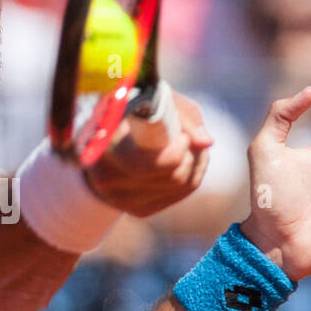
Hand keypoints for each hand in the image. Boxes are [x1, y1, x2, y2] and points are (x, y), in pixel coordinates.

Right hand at [85, 91, 213, 217]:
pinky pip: (179, 195)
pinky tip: (186, 160)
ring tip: (189, 145)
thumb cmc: (134, 111)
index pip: (148, 166)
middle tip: (187, 138)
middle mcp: (106, 177)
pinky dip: (192, 175)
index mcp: (104, 147)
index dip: (176, 152)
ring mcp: (120, 199)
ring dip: (196, 163)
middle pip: (172, 178)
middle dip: (191, 156)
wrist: (103, 142)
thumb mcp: (155, 100)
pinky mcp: (136, 210)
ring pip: (180, 186)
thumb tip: (206, 143)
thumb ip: (183, 114)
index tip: (181, 135)